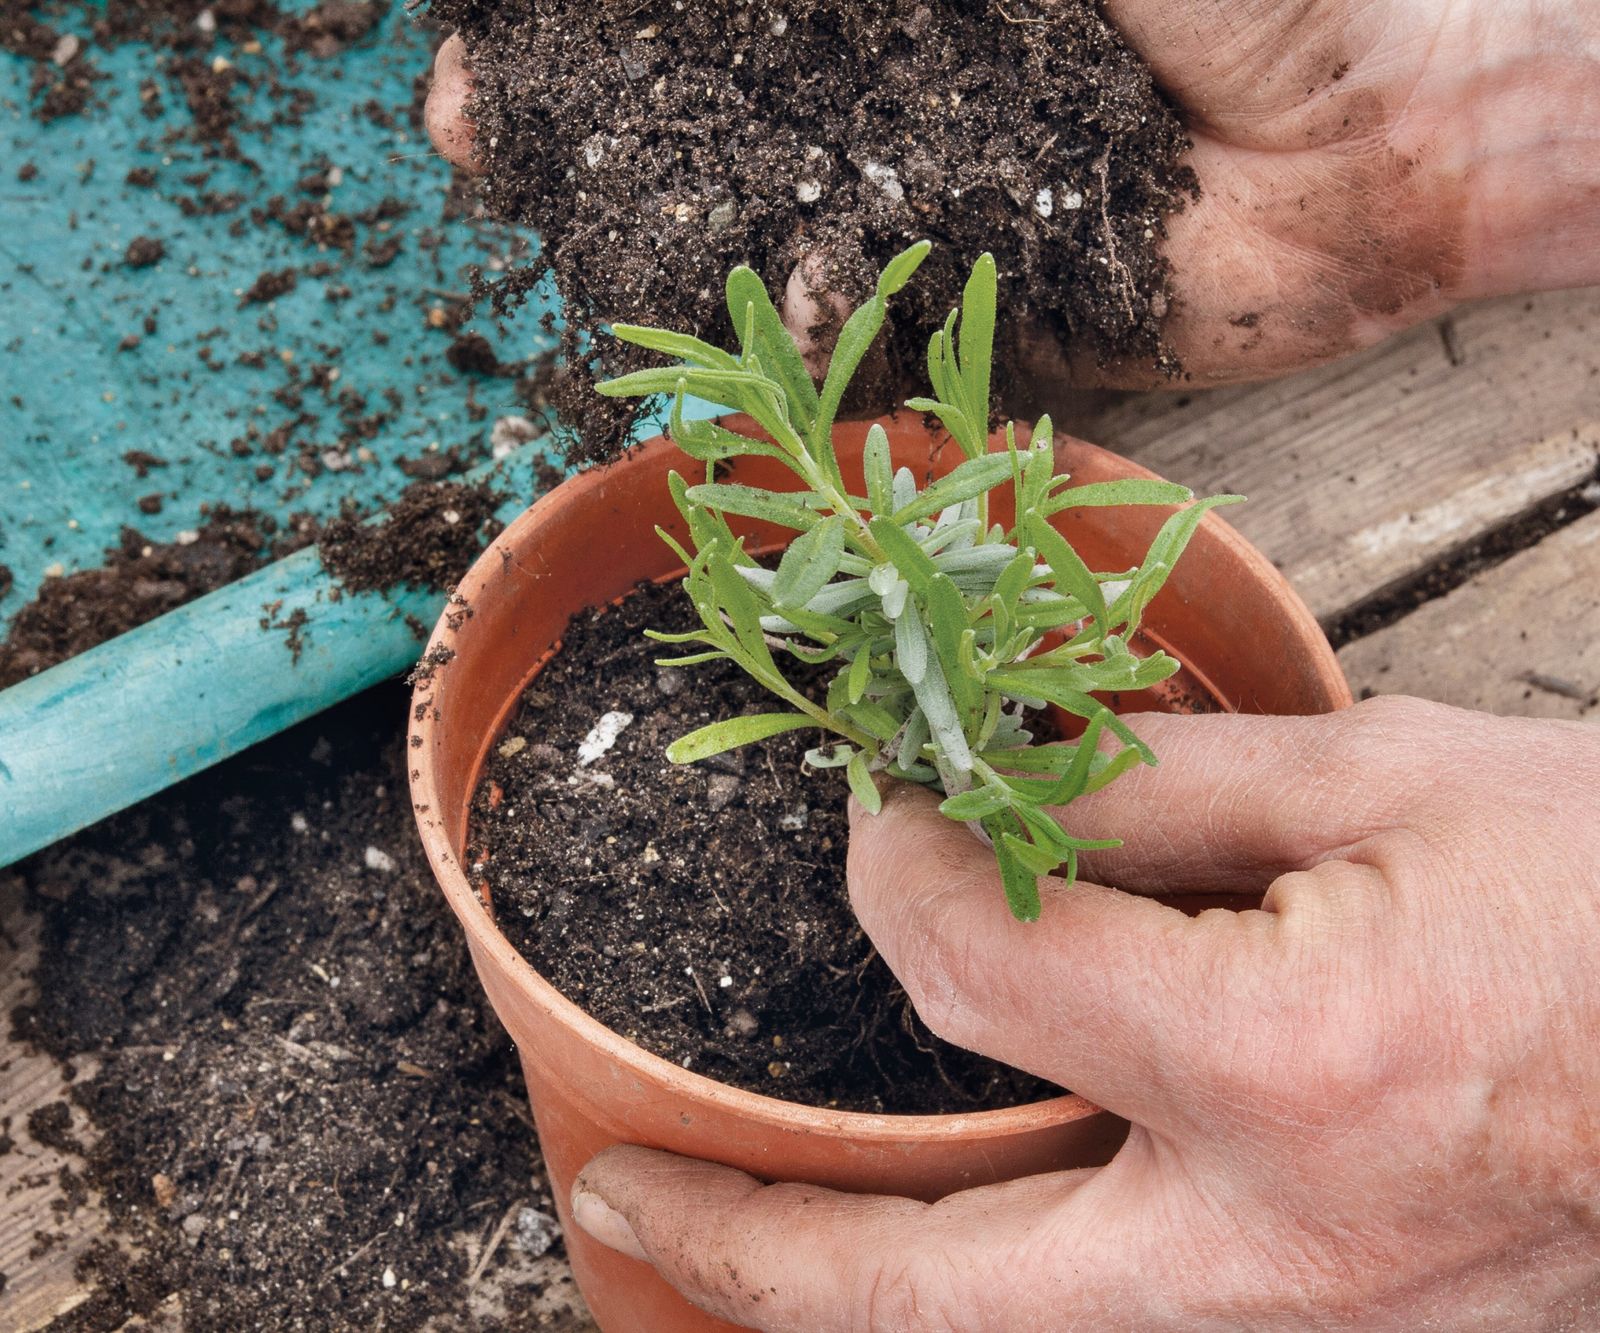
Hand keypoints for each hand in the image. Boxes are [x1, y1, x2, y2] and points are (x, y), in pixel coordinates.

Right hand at [425, 4, 1599, 385]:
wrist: (1401, 134)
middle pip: (710, 115)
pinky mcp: (980, 314)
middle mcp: (900, 101)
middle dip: (590, 124)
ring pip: (761, 226)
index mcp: (910, 20)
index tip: (505, 38)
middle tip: (474, 129)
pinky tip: (716, 314)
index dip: (610, 40)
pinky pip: (862, 333)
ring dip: (651, 234)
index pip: (727, 32)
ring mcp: (930, 209)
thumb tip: (770, 19)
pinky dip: (787, 332)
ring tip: (553, 226)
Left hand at [570, 697, 1599, 1329]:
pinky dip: (991, 1290)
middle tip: (618, 1189)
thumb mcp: (1382, 778)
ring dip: (848, 1294)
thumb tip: (981, 785)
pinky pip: (1113, 1323)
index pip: (976, 973)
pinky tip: (929, 1236)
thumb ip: (1153, 787)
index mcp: (1285, 1063)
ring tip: (727, 1240)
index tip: (880, 814)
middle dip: (747, 1248)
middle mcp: (1275, 1246)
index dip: (894, 871)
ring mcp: (1310, 1329)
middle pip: (927, 1290)